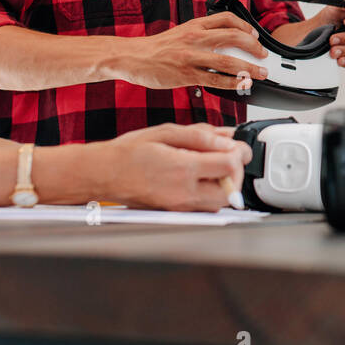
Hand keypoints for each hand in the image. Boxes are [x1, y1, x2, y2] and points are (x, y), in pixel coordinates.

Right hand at [103, 123, 249, 210]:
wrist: (104, 174)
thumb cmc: (129, 153)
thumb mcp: (165, 132)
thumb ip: (199, 135)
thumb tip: (226, 138)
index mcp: (182, 169)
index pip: (230, 165)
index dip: (240, 152)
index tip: (237, 145)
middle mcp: (184, 193)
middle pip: (232, 190)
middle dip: (237, 172)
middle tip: (228, 156)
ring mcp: (180, 206)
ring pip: (221, 203)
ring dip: (226, 184)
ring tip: (214, 166)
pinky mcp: (177, 212)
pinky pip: (206, 207)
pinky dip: (212, 193)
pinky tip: (201, 177)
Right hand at [121, 13, 267, 90]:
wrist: (131, 57)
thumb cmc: (155, 48)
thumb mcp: (180, 33)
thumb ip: (200, 35)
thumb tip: (222, 42)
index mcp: (194, 25)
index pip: (226, 18)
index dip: (245, 26)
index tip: (254, 35)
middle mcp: (195, 38)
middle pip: (233, 36)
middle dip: (253, 46)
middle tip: (263, 55)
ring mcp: (191, 57)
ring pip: (228, 60)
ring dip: (249, 67)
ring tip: (261, 73)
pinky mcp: (186, 74)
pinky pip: (215, 79)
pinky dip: (233, 82)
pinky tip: (242, 85)